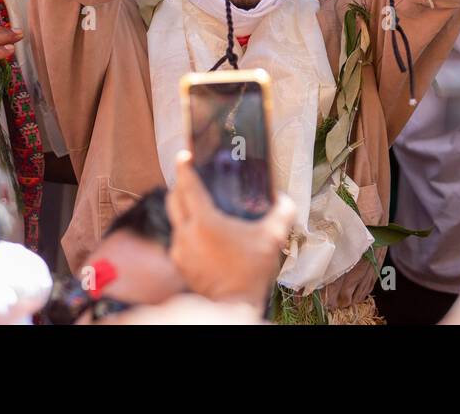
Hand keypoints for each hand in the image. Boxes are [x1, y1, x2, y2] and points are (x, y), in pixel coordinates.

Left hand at [165, 151, 297, 309]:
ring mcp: (179, 249)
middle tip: (191, 176)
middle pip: (174, 198)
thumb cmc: (251, 270)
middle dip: (180, 184)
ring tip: (197, 204)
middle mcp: (186, 233)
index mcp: (204, 222)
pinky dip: (185, 230)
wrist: (234, 304)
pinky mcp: (179, 263)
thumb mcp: (273, 238)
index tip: (185, 155)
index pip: (188, 185)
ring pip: (174, 219)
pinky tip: (200, 232)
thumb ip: (282, 212)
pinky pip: (177, 238)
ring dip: (182, 208)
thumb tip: (285, 198)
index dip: (185, 167)